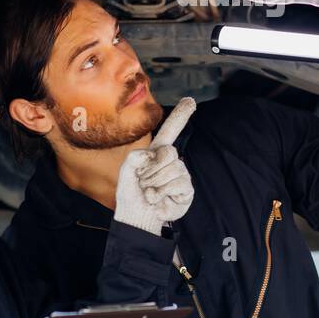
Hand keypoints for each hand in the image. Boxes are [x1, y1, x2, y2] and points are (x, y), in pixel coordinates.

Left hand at [113, 97, 196, 235]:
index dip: (181, 116)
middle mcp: (171, 162)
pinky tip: (158, 200)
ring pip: (172, 169)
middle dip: (151, 169)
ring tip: (150, 193)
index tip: (191, 100)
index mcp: (156, 153)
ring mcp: (180, 175)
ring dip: (154, 184)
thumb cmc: (131, 194)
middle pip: (168, 152)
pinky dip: (162, 193)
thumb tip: (154, 154)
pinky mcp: (186, 190)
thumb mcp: (126, 171)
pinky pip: (178, 183)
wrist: (136, 217)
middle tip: (144, 182)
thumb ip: (136, 156)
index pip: (170, 131)